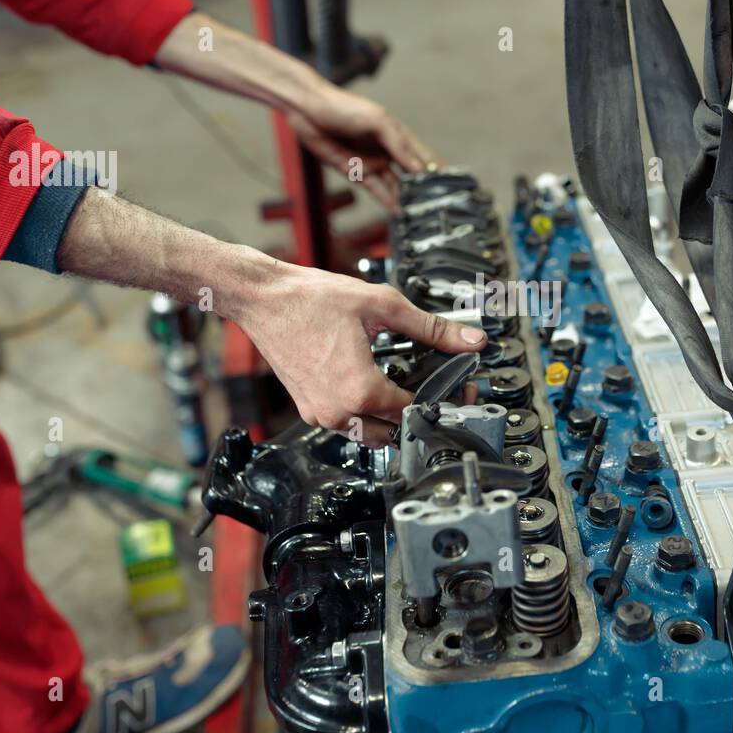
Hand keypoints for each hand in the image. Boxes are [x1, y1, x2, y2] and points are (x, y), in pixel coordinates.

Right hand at [234, 263, 483, 445]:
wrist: (264, 298)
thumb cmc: (310, 299)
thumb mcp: (382, 306)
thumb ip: (430, 327)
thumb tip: (468, 339)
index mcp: (360, 389)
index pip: (414, 411)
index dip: (440, 400)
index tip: (455, 391)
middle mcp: (338, 411)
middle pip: (394, 431)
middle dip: (416, 414)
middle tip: (434, 393)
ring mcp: (320, 413)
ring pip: (369, 434)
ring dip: (390, 419)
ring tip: (403, 388)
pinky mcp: (308, 409)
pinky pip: (346, 424)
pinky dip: (364, 413)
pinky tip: (373, 385)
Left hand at [289, 83, 436, 212]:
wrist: (309, 111)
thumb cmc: (345, 108)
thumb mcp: (377, 121)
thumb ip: (398, 144)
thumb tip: (417, 167)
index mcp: (396, 134)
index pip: (421, 155)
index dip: (435, 168)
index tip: (450, 183)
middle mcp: (387, 150)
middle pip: (409, 173)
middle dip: (421, 187)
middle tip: (435, 204)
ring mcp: (372, 162)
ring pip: (394, 184)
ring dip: (405, 197)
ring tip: (418, 213)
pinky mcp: (356, 172)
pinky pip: (375, 190)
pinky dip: (386, 200)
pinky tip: (398, 210)